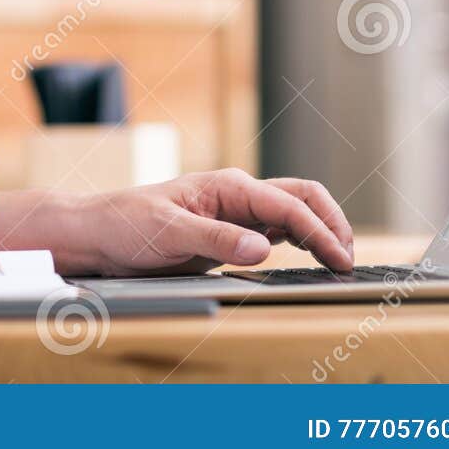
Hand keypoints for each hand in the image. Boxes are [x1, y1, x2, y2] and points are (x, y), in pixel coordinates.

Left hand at [45, 168, 353, 276]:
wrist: (99, 233)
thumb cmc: (125, 225)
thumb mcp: (167, 234)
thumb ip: (216, 240)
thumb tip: (262, 248)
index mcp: (228, 186)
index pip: (288, 206)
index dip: (320, 231)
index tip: (340, 259)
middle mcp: (238, 194)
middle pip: (303, 197)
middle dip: (332, 223)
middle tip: (348, 259)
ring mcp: (237, 211)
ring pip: (296, 212)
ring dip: (322, 231)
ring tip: (340, 262)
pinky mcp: (232, 231)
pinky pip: (279, 231)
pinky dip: (304, 241)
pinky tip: (314, 259)